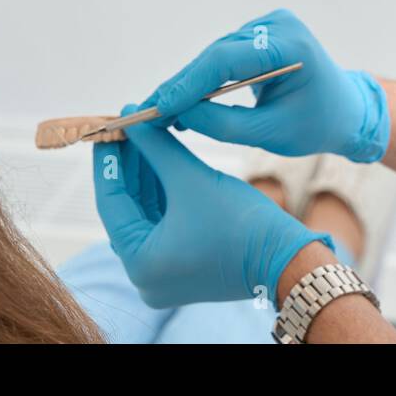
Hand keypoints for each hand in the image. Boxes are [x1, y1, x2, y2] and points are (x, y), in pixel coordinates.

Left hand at [92, 105, 334, 307]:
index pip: (111, 202)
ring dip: (147, 177)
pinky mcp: (183, 267)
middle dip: (131, 167)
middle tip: (130, 128)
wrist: (286, 256)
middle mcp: (144, 277)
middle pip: (128, 209)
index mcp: (139, 263)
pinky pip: (163, 225)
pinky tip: (164, 161)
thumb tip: (130, 118)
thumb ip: (156, 148)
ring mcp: (164, 274)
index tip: (108, 129)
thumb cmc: (241, 223)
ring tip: (148, 137)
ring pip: (146, 215)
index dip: (109, 161)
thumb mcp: (191, 178)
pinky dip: (163, 195)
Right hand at [147, 8, 388, 161]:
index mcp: (290, 47)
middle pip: (217, 55)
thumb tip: (179, 114)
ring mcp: (269, 25)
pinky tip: (184, 100)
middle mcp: (278, 26)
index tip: (159, 106)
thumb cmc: (316, 124)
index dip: (188, 83)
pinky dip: (204, 78)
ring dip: (190, 83)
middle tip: (149, 113)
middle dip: (182, 86)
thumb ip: (223, 124)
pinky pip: (224, 55)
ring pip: (216, 55)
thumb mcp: (270, 133)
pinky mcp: (261, 33)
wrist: (345, 110)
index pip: (227, 59)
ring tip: (162, 112)